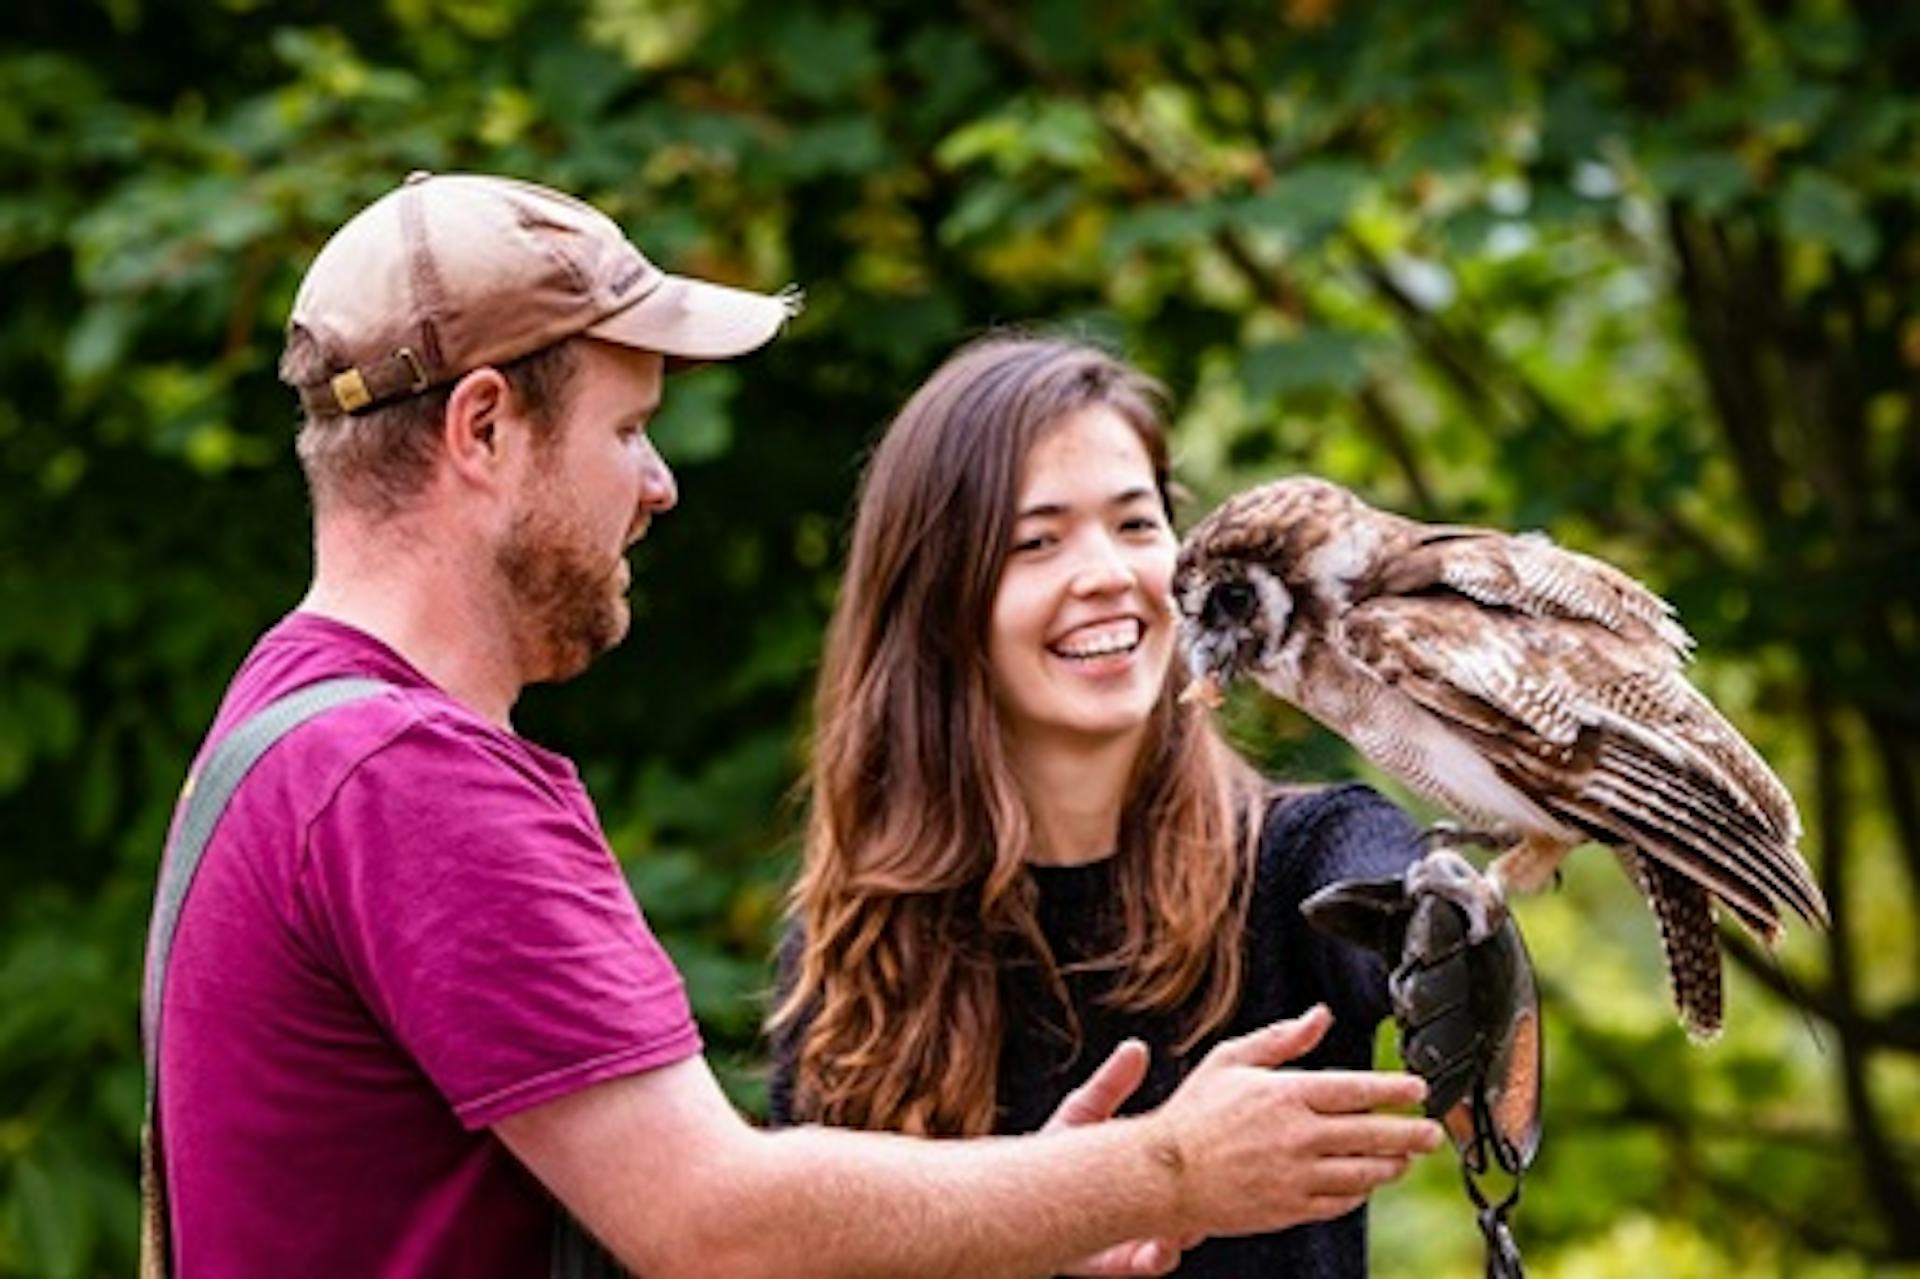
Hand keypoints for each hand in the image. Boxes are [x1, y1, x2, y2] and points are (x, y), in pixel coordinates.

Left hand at [1045, 1041, 1198, 1275]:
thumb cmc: (1050, 1152)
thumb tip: (1136, 1047)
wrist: (1010, 1198)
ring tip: (1187, 1220)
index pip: (1191, 1170)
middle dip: (1206, 1202)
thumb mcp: (1082, 1114)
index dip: (1211, 1162)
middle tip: (1213, 1189)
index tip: (1220, 1147)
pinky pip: (1146, 1266)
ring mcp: (1130, 1237)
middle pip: (1192, 1209)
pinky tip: (1162, 1244)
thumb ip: (1109, 1085)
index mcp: (1146, 1171)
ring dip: (1187, 1232)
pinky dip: (1159, 1257)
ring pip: (1176, 1243)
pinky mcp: (1108, 1262)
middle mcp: (1144, 1207)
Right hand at [1146, 1005, 1443, 1238]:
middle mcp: (1297, 1137)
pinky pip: (1340, 1202)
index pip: (1356, 1089)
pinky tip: (1366, 1182)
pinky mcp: (1290, 1209)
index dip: (1393, 1089)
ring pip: (1363, 1172)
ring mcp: (1296, 1177)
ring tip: (1405, 1157)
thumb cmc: (1195, 1113)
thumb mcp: (1231, 1060)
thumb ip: (1282, 1038)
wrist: (1163, 1175)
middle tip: (1432, 1131)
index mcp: (1285, 1095)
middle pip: (1371, 1134)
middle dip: (1410, 1132)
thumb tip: (1320, 1015)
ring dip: (1392, 1164)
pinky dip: (1360, 1191)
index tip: (1418, 1089)